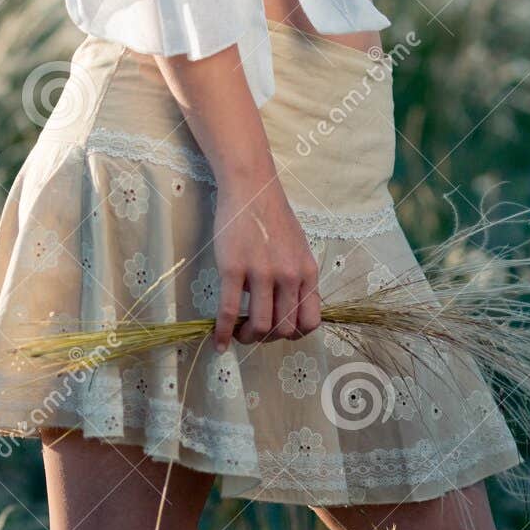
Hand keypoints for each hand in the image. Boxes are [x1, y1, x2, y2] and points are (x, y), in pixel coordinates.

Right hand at [211, 171, 321, 351]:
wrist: (250, 188)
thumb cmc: (273, 216)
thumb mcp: (298, 248)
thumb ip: (297, 278)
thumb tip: (288, 308)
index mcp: (307, 272)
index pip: (310, 321)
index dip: (294, 334)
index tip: (279, 331)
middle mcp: (289, 276)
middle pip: (284, 329)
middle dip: (268, 338)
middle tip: (254, 331)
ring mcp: (261, 273)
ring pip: (260, 326)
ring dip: (248, 338)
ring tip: (239, 334)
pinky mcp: (233, 269)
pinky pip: (229, 311)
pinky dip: (224, 333)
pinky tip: (218, 341)